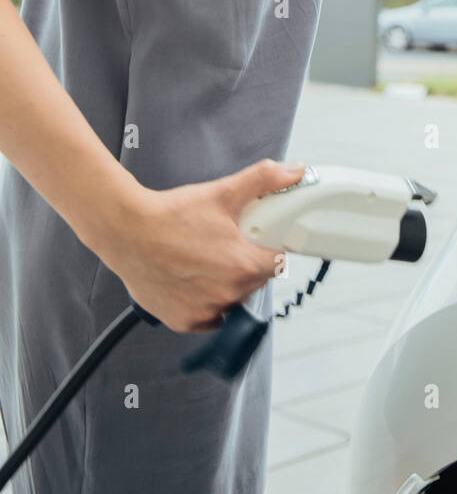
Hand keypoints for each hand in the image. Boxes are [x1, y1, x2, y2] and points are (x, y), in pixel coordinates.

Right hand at [99, 158, 304, 332]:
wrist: (125, 231)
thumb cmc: (169, 216)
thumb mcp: (223, 193)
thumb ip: (264, 180)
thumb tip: (293, 172)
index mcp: (243, 265)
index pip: (278, 263)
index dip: (271, 248)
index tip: (261, 241)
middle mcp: (227, 293)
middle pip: (255, 281)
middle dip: (248, 263)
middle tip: (227, 243)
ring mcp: (205, 310)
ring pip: (232, 299)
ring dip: (227, 283)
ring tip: (206, 258)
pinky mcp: (184, 321)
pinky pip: (209, 316)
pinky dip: (206, 302)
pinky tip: (194, 279)